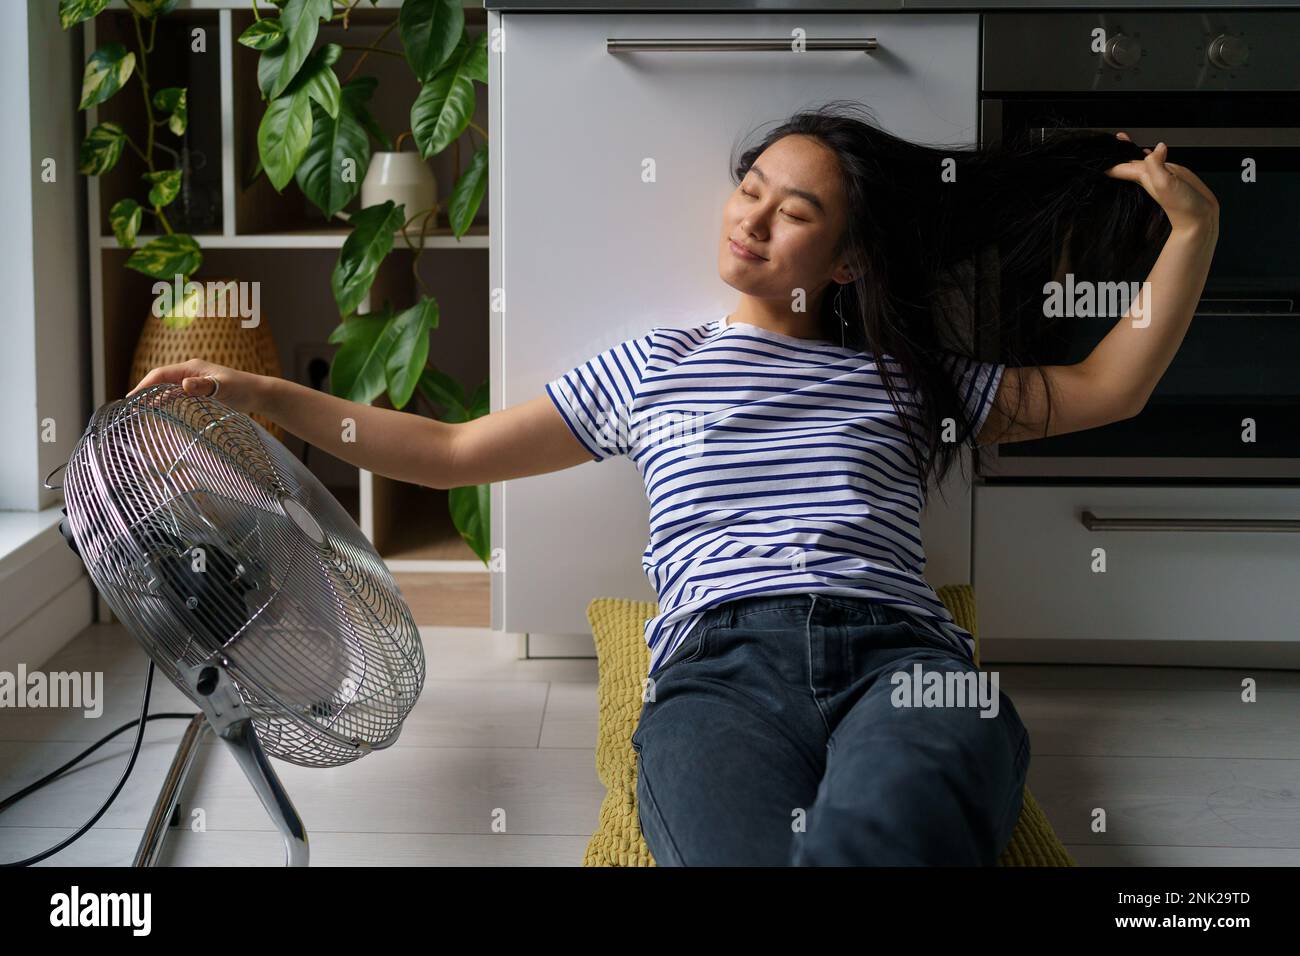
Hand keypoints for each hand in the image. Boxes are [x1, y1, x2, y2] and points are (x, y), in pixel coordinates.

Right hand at [126, 359, 265, 415]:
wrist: (259, 393)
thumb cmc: (243, 389)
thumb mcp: (223, 388)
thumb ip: (204, 387)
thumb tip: (183, 385)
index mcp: (192, 367)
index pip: (161, 374)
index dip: (144, 385)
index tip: (131, 397)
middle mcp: (190, 372)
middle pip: (160, 379)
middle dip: (144, 390)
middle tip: (128, 405)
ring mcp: (194, 380)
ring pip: (166, 387)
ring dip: (152, 396)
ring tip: (136, 408)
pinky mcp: (200, 390)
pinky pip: (176, 394)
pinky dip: (164, 400)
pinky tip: (158, 409)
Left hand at [1105, 132, 1219, 235]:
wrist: (1198, 218)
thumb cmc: (1181, 206)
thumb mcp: (1165, 183)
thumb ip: (1157, 165)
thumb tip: (1157, 148)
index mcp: (1142, 177)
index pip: (1118, 167)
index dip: (1108, 159)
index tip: (1097, 150)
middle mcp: (1148, 175)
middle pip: (1128, 161)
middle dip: (1119, 150)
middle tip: (1115, 137)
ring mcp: (1159, 174)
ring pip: (1141, 160)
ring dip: (1133, 151)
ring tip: (1123, 140)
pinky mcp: (1172, 174)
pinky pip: (1158, 161)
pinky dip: (1153, 154)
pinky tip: (1151, 150)